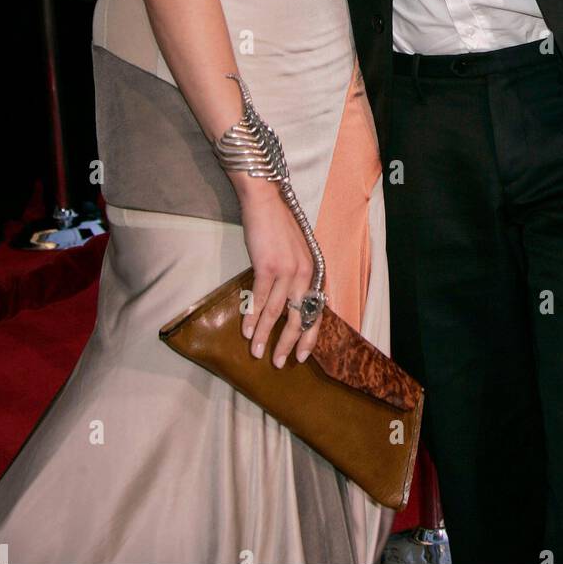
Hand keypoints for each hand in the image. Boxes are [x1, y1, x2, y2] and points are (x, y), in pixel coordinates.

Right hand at [237, 178, 322, 366]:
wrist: (265, 201)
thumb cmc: (278, 225)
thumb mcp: (297, 251)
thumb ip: (297, 274)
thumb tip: (290, 301)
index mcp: (314, 269)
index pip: (316, 310)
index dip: (309, 335)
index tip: (302, 356)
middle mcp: (306, 272)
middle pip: (298, 316)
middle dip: (288, 343)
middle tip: (279, 362)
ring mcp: (288, 270)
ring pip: (277, 312)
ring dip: (264, 335)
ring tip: (256, 352)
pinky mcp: (268, 266)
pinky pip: (259, 299)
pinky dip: (252, 317)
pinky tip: (246, 330)